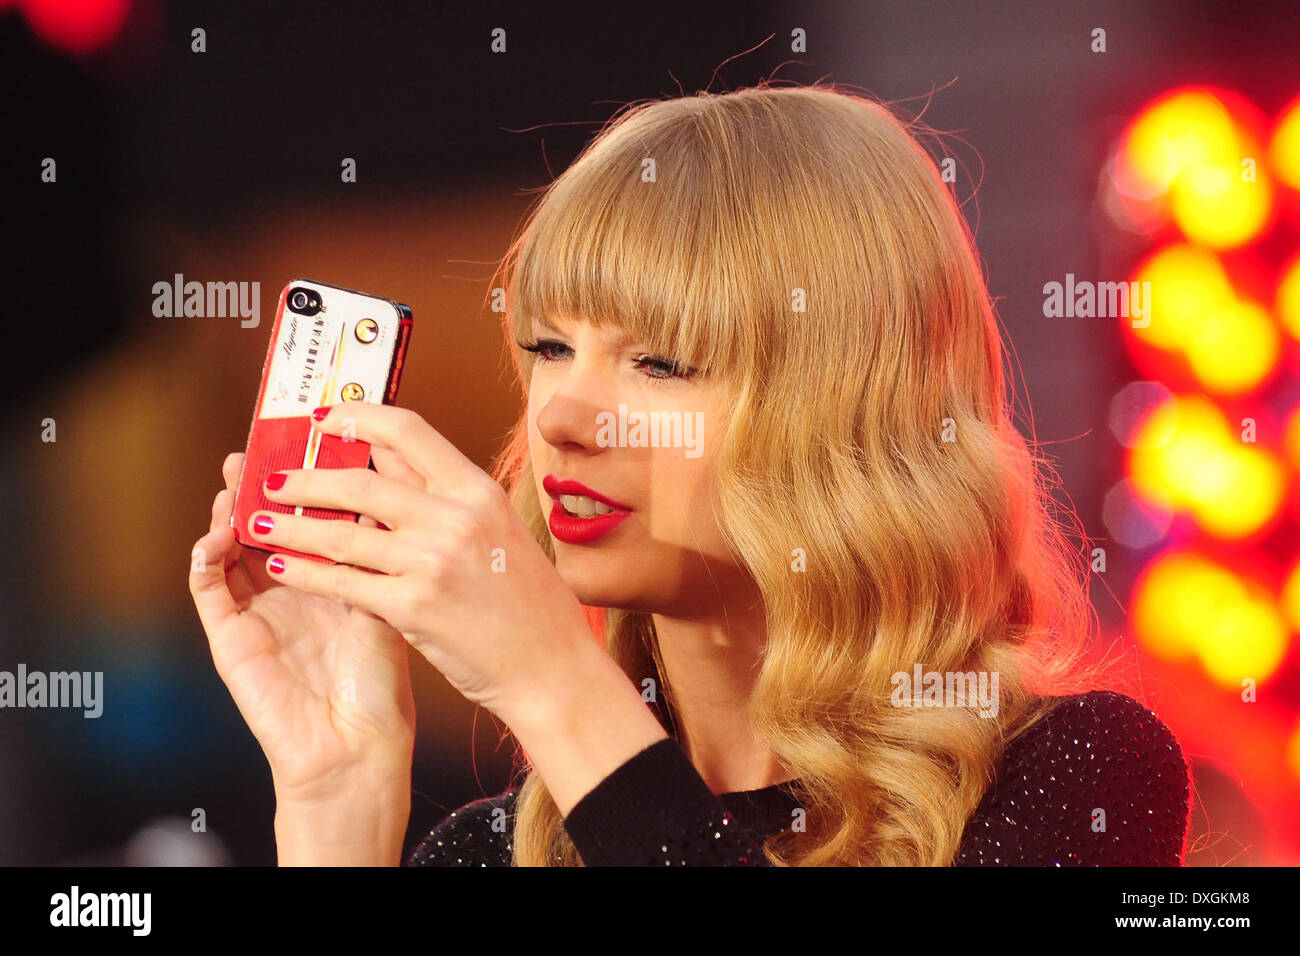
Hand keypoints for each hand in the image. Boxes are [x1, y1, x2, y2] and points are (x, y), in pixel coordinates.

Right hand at [188, 451, 416, 803]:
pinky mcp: (231, 637)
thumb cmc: (383, 684)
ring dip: (230, 510)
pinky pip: (207, 587)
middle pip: (271, 524)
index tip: (312, 444)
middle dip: (264, 484)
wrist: (358, 750)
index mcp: (333, 579)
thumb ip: (377, 552)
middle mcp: (294, 589)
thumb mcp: (388, 602)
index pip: (313, 517)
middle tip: (261, 448)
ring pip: (233, 546)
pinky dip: (206, 556)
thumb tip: (386, 485)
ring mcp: (259, 611)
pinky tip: (217, 534)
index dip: (310, 481)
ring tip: (236, 480)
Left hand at [244, 403, 597, 723]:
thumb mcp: (501, 533)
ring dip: (290, 524)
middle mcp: (454, 518)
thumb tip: (390, 464)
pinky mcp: (412, 608)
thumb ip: (446, 499)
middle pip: (360, 479)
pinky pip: (341, 582)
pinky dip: (304, 572)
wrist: (553, 669)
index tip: (323, 418)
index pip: (408, 432)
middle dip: (305, 477)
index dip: (357, 417)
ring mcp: (432, 562)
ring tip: (258, 521)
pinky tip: (282, 566)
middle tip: (271, 478)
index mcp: (478, 492)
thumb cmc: (531, 605)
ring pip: (339, 531)